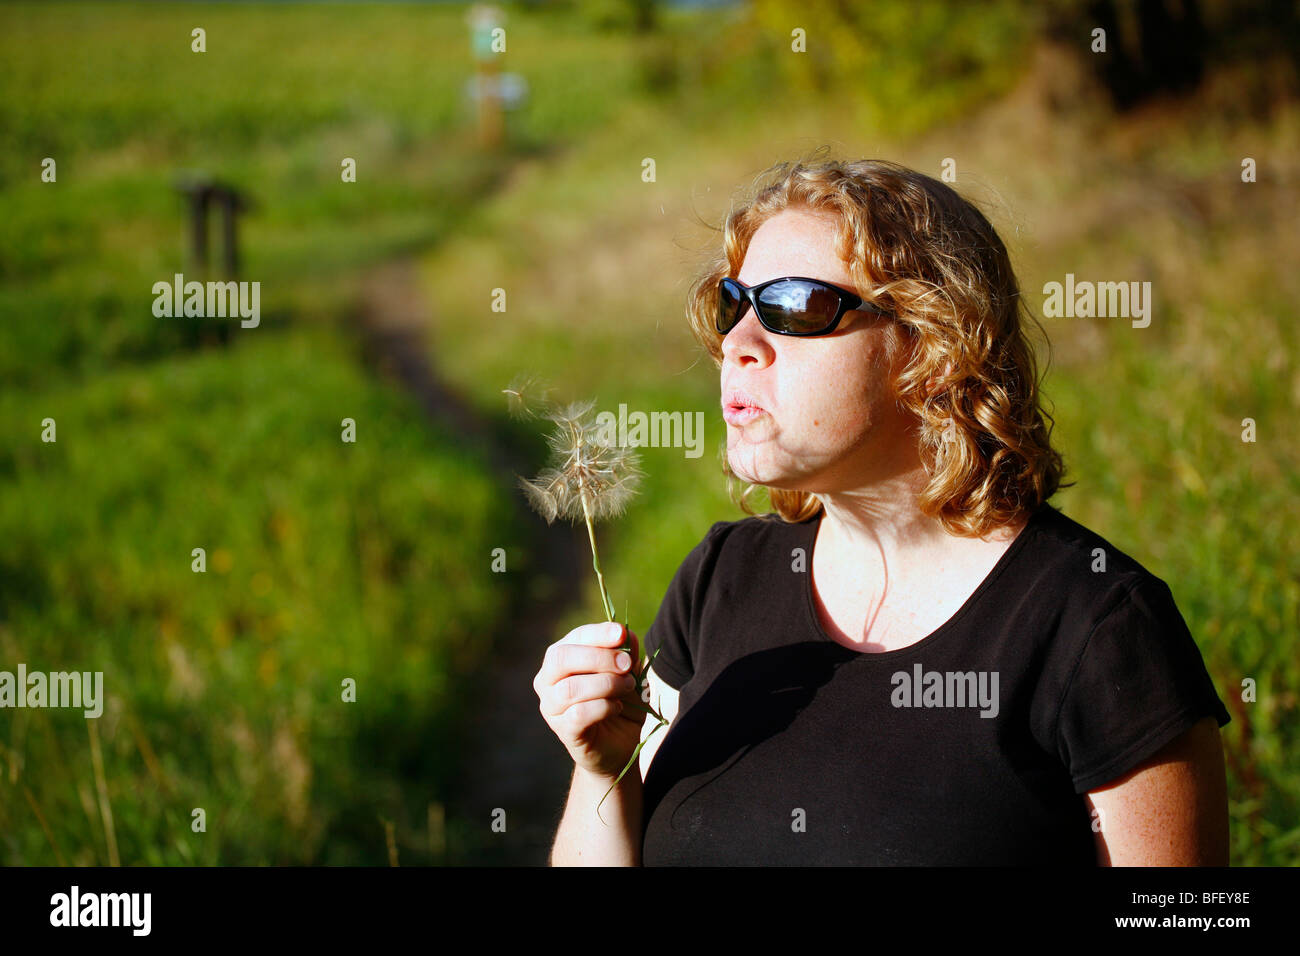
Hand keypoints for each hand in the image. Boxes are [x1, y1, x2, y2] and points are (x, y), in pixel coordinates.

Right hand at [534, 621, 645, 779]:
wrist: (619, 744)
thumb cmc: (620, 700)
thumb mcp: (629, 673)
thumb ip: (627, 653)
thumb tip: (626, 635)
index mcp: (562, 657)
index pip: (574, 638)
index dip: (598, 633)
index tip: (621, 634)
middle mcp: (548, 680)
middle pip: (561, 658)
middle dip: (598, 657)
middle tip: (626, 665)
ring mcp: (551, 707)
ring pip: (570, 688)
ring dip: (606, 684)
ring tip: (628, 687)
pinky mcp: (563, 730)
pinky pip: (578, 714)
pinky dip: (603, 707)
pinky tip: (617, 708)